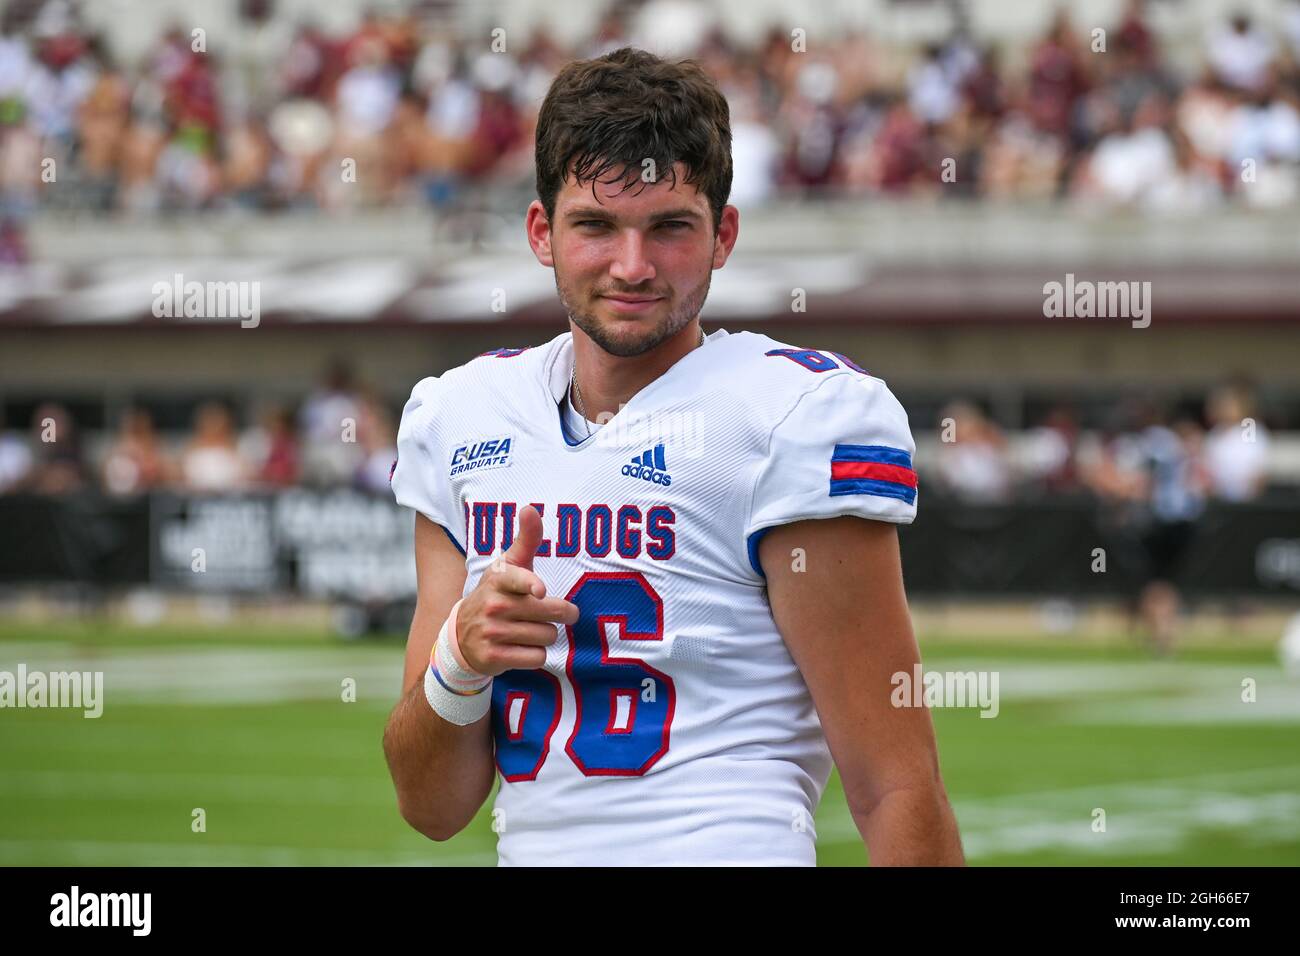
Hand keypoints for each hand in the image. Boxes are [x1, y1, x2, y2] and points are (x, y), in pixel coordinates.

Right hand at [454, 505, 578, 676]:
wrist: (461, 636)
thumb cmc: (497, 594)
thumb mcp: (508, 567)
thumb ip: (526, 539)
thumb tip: (530, 508)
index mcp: (499, 579)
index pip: (517, 579)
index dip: (530, 585)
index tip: (540, 591)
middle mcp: (494, 605)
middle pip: (551, 612)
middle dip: (561, 614)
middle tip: (557, 613)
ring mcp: (491, 632)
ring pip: (547, 636)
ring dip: (547, 635)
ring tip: (533, 630)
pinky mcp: (493, 657)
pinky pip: (536, 658)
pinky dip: (536, 655)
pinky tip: (523, 647)